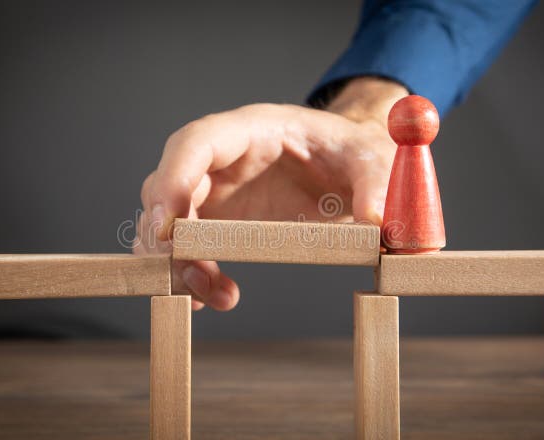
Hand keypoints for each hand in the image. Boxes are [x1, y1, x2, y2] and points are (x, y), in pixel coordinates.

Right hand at [135, 77, 407, 310]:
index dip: (172, 182)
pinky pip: (184, 246)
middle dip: (171, 239)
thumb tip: (376, 223)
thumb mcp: (374, 161)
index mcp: (253, 129)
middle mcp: (222, 158)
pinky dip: (186, 274)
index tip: (168, 231)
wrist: (351, 167)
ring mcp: (215, 190)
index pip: (195, 143)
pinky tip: (209, 299)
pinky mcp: (218, 221)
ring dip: (180, 265)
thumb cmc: (354, 153)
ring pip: (167, 224)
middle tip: (200, 280)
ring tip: (219, 297)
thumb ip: (375, 187)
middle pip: (168, 189)